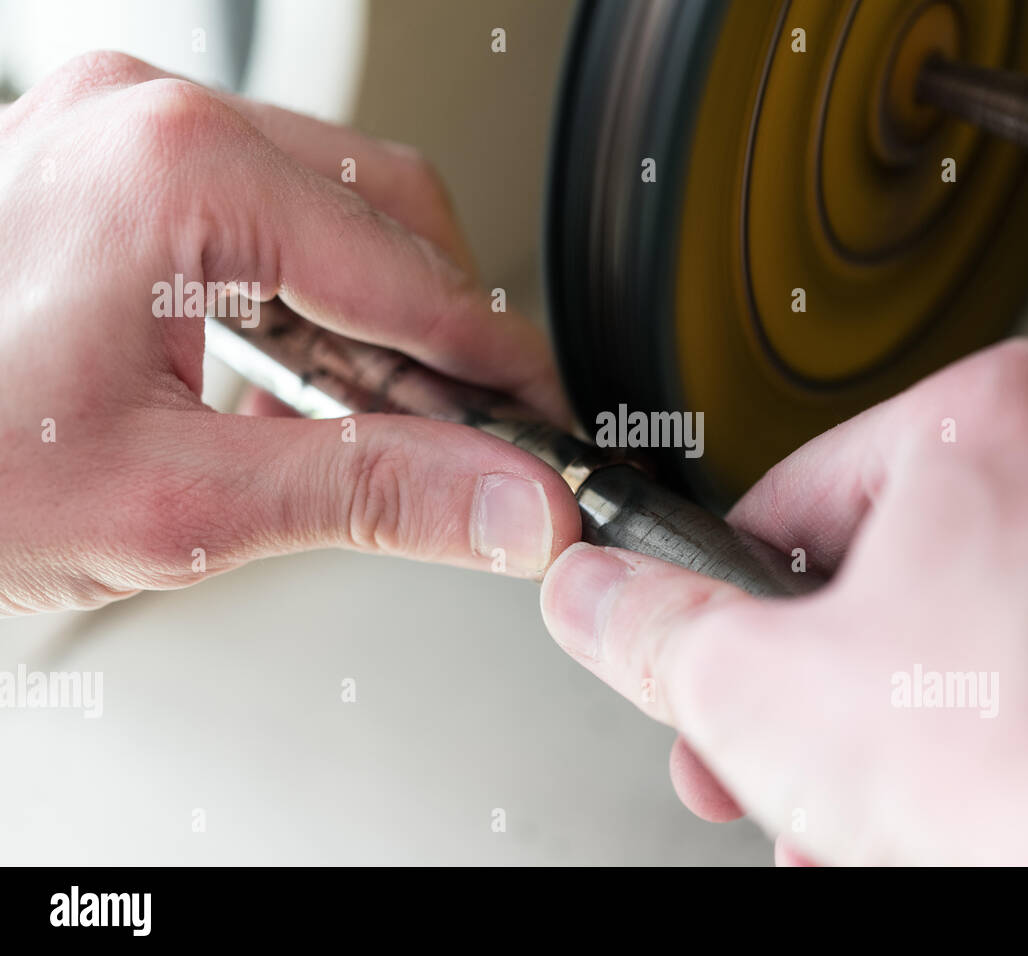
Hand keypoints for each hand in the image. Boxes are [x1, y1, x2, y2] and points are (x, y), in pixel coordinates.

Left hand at [0, 52, 579, 613]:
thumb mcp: (176, 502)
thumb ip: (371, 495)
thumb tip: (508, 502)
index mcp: (179, 172)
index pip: (415, 274)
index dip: (502, 368)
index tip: (550, 427)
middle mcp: (155, 120)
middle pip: (391, 215)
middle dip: (448, 336)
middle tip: (481, 437)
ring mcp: (127, 129)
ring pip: (339, 208)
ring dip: (385, 322)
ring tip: (393, 425)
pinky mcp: (113, 162)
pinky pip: (270, 211)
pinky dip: (315, 301)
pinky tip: (315, 380)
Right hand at [541, 339, 1027, 864]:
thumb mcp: (762, 694)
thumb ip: (654, 629)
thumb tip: (596, 596)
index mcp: (993, 418)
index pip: (791, 501)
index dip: (734, 608)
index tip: (721, 670)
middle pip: (884, 577)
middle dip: (814, 694)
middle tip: (775, 759)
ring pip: (969, 635)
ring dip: (895, 730)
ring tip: (864, 810)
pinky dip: (996, 737)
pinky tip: (958, 811)